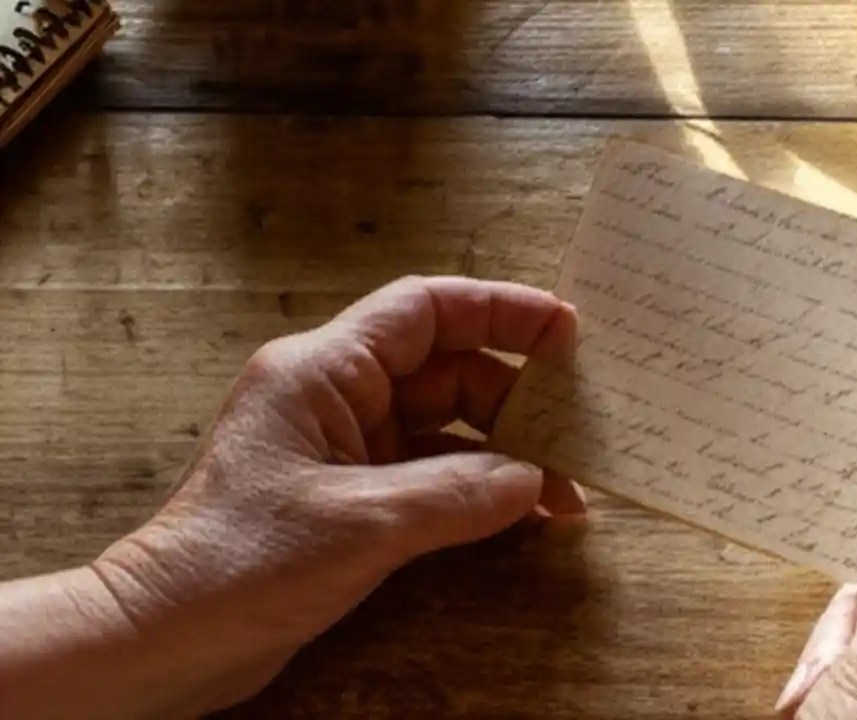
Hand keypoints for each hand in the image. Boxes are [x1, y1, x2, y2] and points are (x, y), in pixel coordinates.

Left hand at [90, 276, 585, 716]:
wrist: (167, 638)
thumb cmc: (238, 564)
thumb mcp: (364, 522)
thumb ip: (460, 493)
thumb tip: (536, 481)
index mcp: (323, 370)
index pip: (427, 310)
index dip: (500, 309)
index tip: (565, 328)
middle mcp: (335, 396)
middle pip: (448, 371)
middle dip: (516, 399)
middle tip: (580, 430)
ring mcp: (344, 447)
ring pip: (446, 427)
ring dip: (505, 453)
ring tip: (565, 488)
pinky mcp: (351, 495)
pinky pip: (432, 474)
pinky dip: (478, 490)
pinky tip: (524, 513)